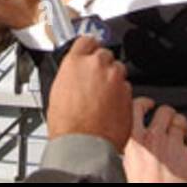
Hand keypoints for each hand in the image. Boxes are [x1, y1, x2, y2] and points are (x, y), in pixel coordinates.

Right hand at [46, 36, 132, 152]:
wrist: (84, 145)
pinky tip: (110, 107)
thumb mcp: (57, 91)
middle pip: (104, 54)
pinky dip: (121, 94)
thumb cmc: (67, 125)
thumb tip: (75, 76)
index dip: (88, 48)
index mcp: (76, 61)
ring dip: (112, 79)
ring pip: (118, 70)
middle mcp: (97, 65)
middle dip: (101, 65)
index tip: (89, 52)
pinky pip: (126, 87)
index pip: (86, 40)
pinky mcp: (129, 93)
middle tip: (94, 82)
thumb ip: (70, 75)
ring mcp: (115, 78)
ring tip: (102, 97)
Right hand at [123, 97, 186, 181]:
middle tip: (169, 124)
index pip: (136, 107)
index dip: (144, 103)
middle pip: (164, 111)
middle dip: (169, 115)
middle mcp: (154, 139)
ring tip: (183, 138)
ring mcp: (173, 146)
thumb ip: (132, 150)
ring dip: (184, 128)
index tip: (148, 104)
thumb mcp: (127, 168)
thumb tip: (134, 145)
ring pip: (183, 121)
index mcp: (134, 141)